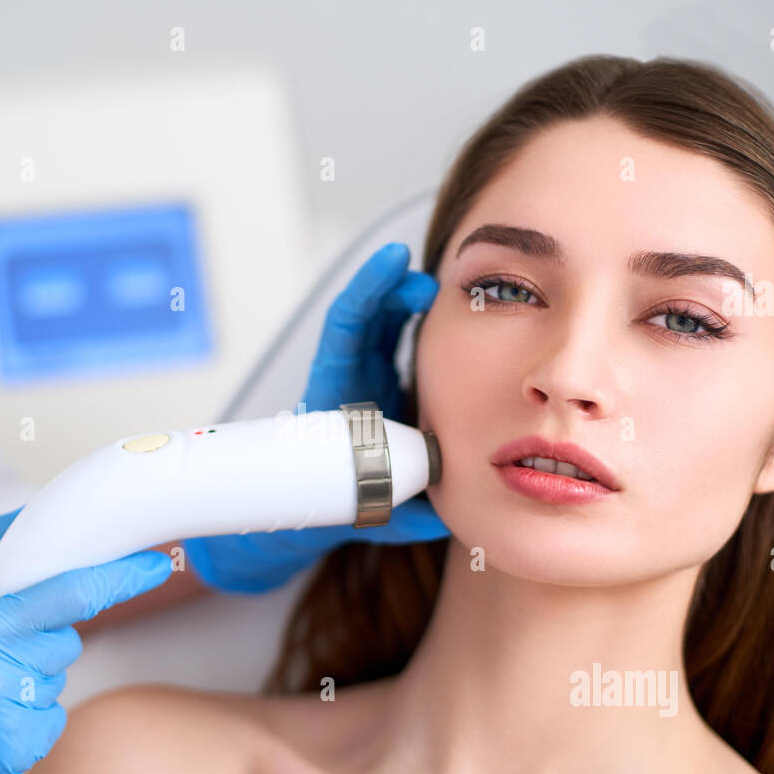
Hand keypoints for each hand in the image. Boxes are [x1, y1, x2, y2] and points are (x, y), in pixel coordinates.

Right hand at [0, 510, 173, 773]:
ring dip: (30, 679)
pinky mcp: (13, 753)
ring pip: (57, 680)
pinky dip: (29, 716)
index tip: (159, 563)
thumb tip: (33, 515)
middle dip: (41, 641)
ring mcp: (4, 717)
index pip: (65, 595)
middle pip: (64, 642)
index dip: (119, 578)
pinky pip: (52, 719)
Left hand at [184, 243, 448, 593]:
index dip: (372, 287)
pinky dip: (431, 327)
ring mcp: (368, 376)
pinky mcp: (388, 385)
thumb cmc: (329, 505)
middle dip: (401, 289)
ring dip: (420, 303)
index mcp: (335, 390)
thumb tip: (442, 511)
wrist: (308, 513)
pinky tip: (464, 322)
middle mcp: (350, 375)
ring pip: (391, 323)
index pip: (346, 322)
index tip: (396, 260)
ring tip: (454, 295)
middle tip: (434, 287)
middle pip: (371, 312)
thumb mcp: (360, 510)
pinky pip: (407, 345)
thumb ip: (399, 510)